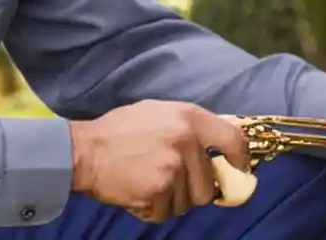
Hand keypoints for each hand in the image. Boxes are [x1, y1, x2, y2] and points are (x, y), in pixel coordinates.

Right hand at [68, 100, 249, 222]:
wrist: (86, 150)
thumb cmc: (121, 129)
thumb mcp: (160, 112)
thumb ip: (189, 126)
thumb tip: (217, 145)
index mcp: (189, 117)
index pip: (234, 139)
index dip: (240, 159)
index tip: (238, 170)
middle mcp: (186, 142)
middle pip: (209, 185)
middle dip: (191, 189)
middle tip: (168, 179)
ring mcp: (174, 169)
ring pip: (188, 202)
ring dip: (170, 199)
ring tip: (148, 181)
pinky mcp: (159, 192)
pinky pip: (166, 213)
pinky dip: (152, 209)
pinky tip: (137, 191)